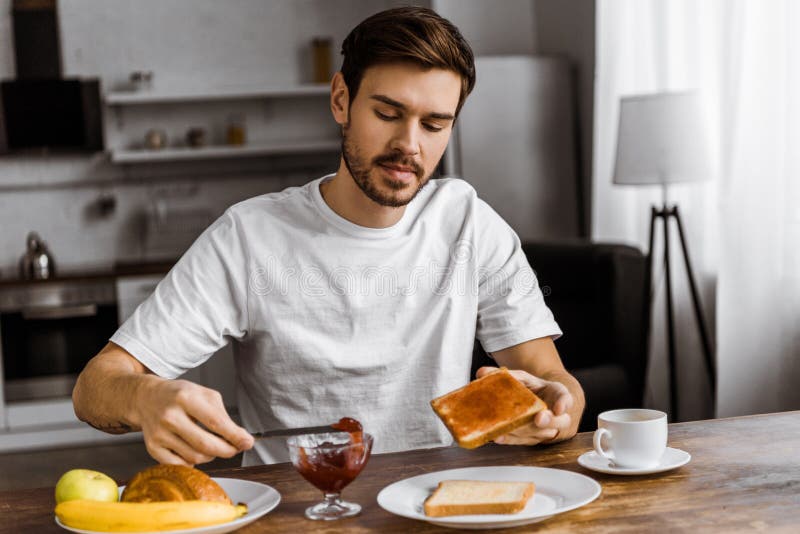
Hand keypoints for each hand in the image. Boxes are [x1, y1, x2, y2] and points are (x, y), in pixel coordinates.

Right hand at [134, 377, 253, 465]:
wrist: (147, 398)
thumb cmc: (180, 395)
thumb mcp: (204, 395)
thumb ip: (223, 415)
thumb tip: (240, 438)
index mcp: (185, 398)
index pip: (216, 422)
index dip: (235, 436)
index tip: (248, 442)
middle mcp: (170, 416)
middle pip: (205, 444)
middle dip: (226, 450)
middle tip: (235, 449)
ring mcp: (159, 433)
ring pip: (195, 457)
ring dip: (210, 456)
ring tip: (212, 445)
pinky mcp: (152, 447)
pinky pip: (180, 465)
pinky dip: (192, 463)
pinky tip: (194, 451)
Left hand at [476, 366, 573, 445]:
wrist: (536, 403)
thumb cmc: (531, 389)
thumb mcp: (522, 378)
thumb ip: (505, 375)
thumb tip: (481, 373)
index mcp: (557, 394)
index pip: (565, 397)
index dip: (564, 403)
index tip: (559, 408)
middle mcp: (557, 415)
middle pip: (559, 422)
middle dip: (549, 421)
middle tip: (539, 418)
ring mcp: (547, 430)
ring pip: (541, 434)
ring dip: (526, 431)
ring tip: (510, 427)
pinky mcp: (533, 439)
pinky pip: (524, 441)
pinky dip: (511, 440)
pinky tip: (499, 437)